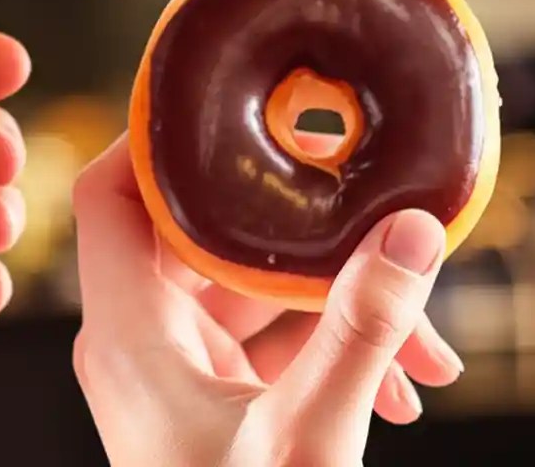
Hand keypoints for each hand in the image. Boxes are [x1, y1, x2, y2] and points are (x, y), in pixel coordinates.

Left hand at [72, 135, 460, 466]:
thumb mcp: (308, 432)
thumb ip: (360, 329)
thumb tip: (414, 232)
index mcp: (126, 332)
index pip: (109, 197)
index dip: (154, 139)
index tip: (226, 101)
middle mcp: (140, 341)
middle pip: (202, 234)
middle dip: (300, 229)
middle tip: (369, 205)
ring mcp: (177, 371)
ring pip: (252, 294)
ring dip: (337, 303)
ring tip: (425, 345)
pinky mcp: (215, 399)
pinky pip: (269, 344)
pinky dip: (331, 348)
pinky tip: (404, 383)